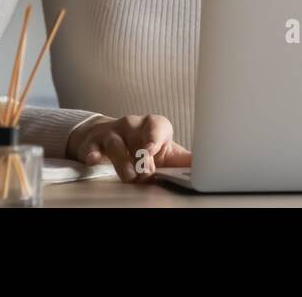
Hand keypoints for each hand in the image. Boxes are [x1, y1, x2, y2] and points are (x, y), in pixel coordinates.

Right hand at [67, 113, 191, 183]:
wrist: (106, 137)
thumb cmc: (141, 146)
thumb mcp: (163, 152)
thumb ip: (182, 160)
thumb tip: (210, 168)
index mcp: (152, 126)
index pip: (157, 124)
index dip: (155, 136)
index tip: (153, 149)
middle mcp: (131, 125)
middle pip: (136, 136)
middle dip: (142, 157)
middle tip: (147, 173)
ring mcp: (111, 133)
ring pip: (116, 144)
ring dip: (123, 162)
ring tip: (130, 177)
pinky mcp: (93, 143)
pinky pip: (91, 147)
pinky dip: (92, 153)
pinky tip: (93, 160)